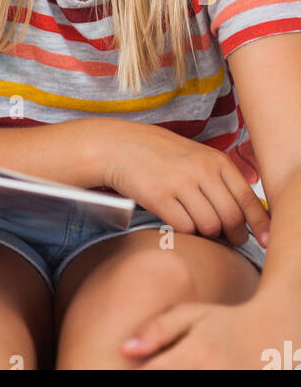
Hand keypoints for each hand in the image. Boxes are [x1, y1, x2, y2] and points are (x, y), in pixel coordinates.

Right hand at [101, 121, 270, 248]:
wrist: (120, 145)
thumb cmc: (160, 153)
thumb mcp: (196, 156)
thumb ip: (220, 179)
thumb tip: (246, 213)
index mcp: (215, 159)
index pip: (247, 198)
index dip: (260, 224)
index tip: (266, 240)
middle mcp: (201, 170)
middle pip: (231, 218)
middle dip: (234, 235)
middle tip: (229, 240)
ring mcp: (180, 183)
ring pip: (210, 226)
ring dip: (207, 233)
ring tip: (198, 226)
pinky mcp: (160, 197)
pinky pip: (185, 227)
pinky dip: (185, 231)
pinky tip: (178, 221)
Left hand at [121, 298, 288, 369]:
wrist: (266, 337)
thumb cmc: (221, 322)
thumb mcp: (189, 314)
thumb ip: (156, 330)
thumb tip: (123, 349)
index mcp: (196, 354)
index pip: (151, 374)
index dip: (132, 376)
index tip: (126, 370)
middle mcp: (210, 377)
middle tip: (148, 370)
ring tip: (175, 370)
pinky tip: (183, 385)